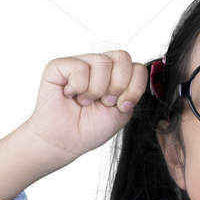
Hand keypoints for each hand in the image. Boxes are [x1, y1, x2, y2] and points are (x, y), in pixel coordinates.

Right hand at [21, 50, 148, 165]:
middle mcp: (99, 65)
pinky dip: (78, 87)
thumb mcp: (123, 112)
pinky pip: (80, 68)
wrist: (64, 141)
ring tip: (85, 101)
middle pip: (122, 57)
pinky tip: (70, 95)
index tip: (122, 105)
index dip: (134, 88)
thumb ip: (134, 90)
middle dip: (117, 86)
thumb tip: (139, 69)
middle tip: (104, 102)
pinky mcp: (60, 65)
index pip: (137, 67)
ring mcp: (80, 62)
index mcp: (116, 75)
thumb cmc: (89, 128)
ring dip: (96, 90)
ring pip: (102, 62)